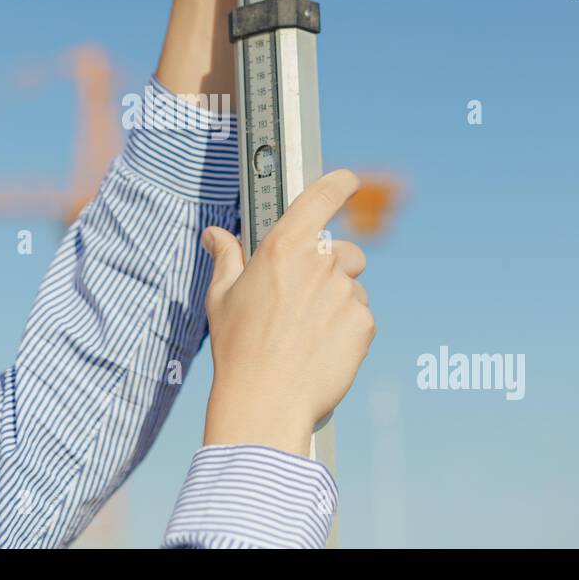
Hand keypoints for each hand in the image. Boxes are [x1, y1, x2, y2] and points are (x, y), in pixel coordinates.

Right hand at [200, 169, 374, 457]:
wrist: (266, 400)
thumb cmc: (239, 348)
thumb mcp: (222, 297)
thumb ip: (226, 258)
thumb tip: (214, 235)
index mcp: (284, 247)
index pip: (322, 197)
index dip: (340, 183)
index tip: (349, 180)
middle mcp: (319, 262)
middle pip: (346, 251)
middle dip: (333, 270)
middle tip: (305, 301)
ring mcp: (345, 292)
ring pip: (353, 288)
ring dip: (339, 303)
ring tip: (308, 333)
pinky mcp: (364, 323)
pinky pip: (362, 318)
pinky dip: (348, 331)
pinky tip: (322, 349)